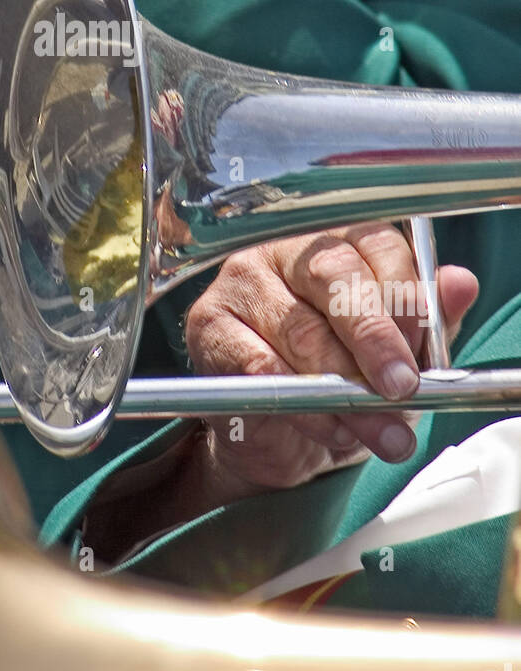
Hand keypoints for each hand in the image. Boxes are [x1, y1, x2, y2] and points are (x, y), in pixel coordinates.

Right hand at [185, 223, 478, 498]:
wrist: (278, 431)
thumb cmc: (336, 375)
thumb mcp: (393, 349)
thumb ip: (426, 317)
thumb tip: (461, 283)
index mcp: (338, 238)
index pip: (376, 245)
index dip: (404, 297)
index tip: (424, 349)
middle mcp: (286, 249)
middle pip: (335, 277)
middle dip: (374, 340)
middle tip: (400, 387)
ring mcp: (241, 281)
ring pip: (300, 330)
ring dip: (344, 389)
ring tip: (378, 428)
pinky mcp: (208, 323)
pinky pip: (260, 365)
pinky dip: (300, 403)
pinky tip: (329, 427)